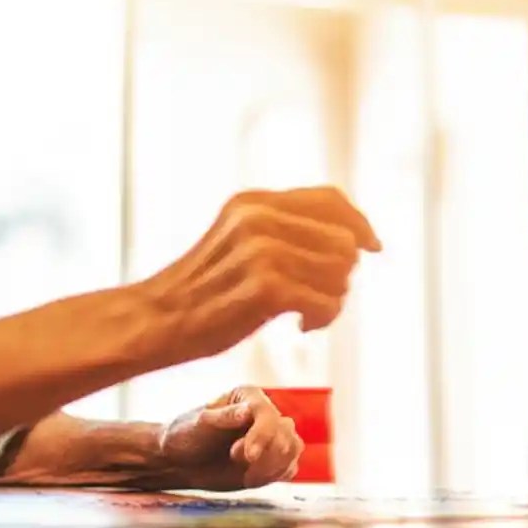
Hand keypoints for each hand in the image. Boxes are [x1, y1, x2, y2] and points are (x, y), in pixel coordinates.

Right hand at [140, 187, 380, 364]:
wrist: (154, 320)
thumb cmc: (201, 291)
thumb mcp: (237, 241)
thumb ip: (281, 230)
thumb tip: (350, 239)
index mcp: (253, 201)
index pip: (330, 199)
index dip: (359, 223)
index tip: (373, 247)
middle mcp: (258, 218)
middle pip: (344, 240)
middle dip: (341, 274)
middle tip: (316, 299)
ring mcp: (261, 251)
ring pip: (340, 272)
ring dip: (332, 300)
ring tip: (305, 314)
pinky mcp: (264, 288)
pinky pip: (327, 303)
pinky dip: (321, 319)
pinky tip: (299, 328)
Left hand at [159, 386, 303, 490]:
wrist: (182, 461)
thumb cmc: (186, 435)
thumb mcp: (199, 423)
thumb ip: (224, 417)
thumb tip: (248, 411)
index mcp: (249, 397)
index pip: (268, 415)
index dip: (262, 436)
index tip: (249, 456)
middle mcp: (265, 414)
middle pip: (286, 433)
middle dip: (266, 454)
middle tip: (235, 459)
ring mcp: (271, 438)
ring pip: (293, 449)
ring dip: (272, 466)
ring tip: (246, 475)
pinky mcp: (273, 460)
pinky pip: (289, 467)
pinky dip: (275, 476)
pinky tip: (251, 479)